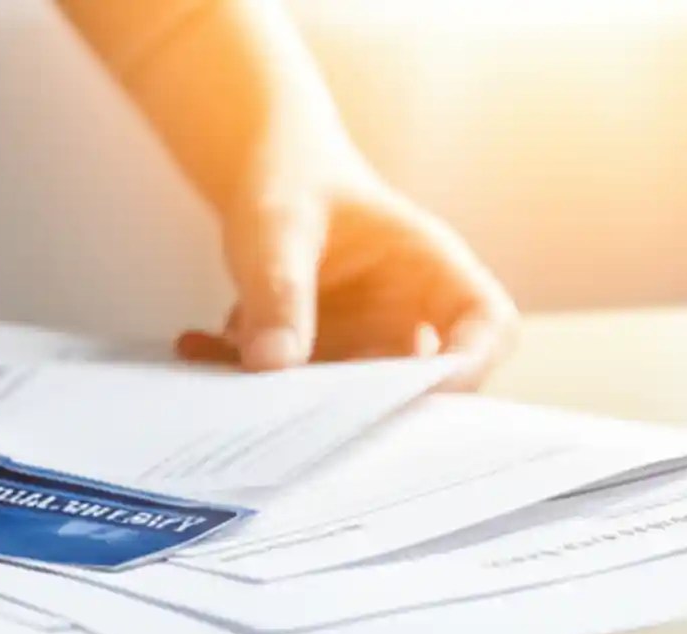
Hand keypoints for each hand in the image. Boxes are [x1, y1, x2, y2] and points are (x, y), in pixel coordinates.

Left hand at [177, 139, 517, 389]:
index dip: (472, 364)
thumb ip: (279, 290)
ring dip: (288, 395)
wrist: (264, 173)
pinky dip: (245, 375)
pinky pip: (293, 388)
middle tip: (300, 407)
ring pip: (346, 397)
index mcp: (432, 268)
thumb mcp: (280, 226)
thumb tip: (273, 365)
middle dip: (361, 405)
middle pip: (416, 384)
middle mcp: (407, 317)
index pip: (488, 325)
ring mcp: (363, 346)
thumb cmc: (293, 183)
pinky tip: (198, 344)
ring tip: (228, 357)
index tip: (426, 389)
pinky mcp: (319, 363)